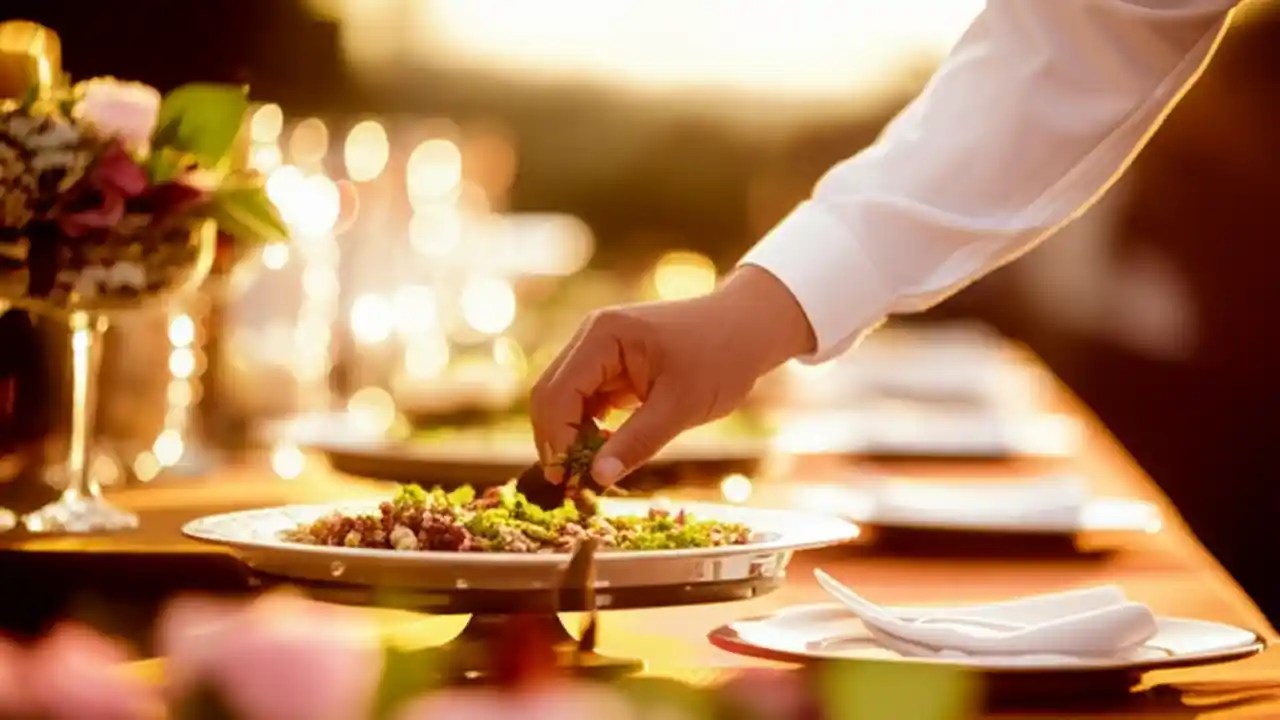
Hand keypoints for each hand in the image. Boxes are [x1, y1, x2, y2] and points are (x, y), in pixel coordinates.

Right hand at [530, 265, 813, 485]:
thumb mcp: (681, 406)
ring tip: (588, 472)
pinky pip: (585, 400)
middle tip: (571, 483)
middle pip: (551, 394)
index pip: (558, 392)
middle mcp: (592, 337)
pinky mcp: (611, 364)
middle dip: (556, 439)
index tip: (568, 479)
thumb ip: (636, 442)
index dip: (556, 439)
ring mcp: (600, 349)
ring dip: (570, 436)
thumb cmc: (721, 358)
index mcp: (603, 336)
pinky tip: (603, 452)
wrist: (749, 329)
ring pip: (564, 399)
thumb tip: (597, 478)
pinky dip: (588, 428)